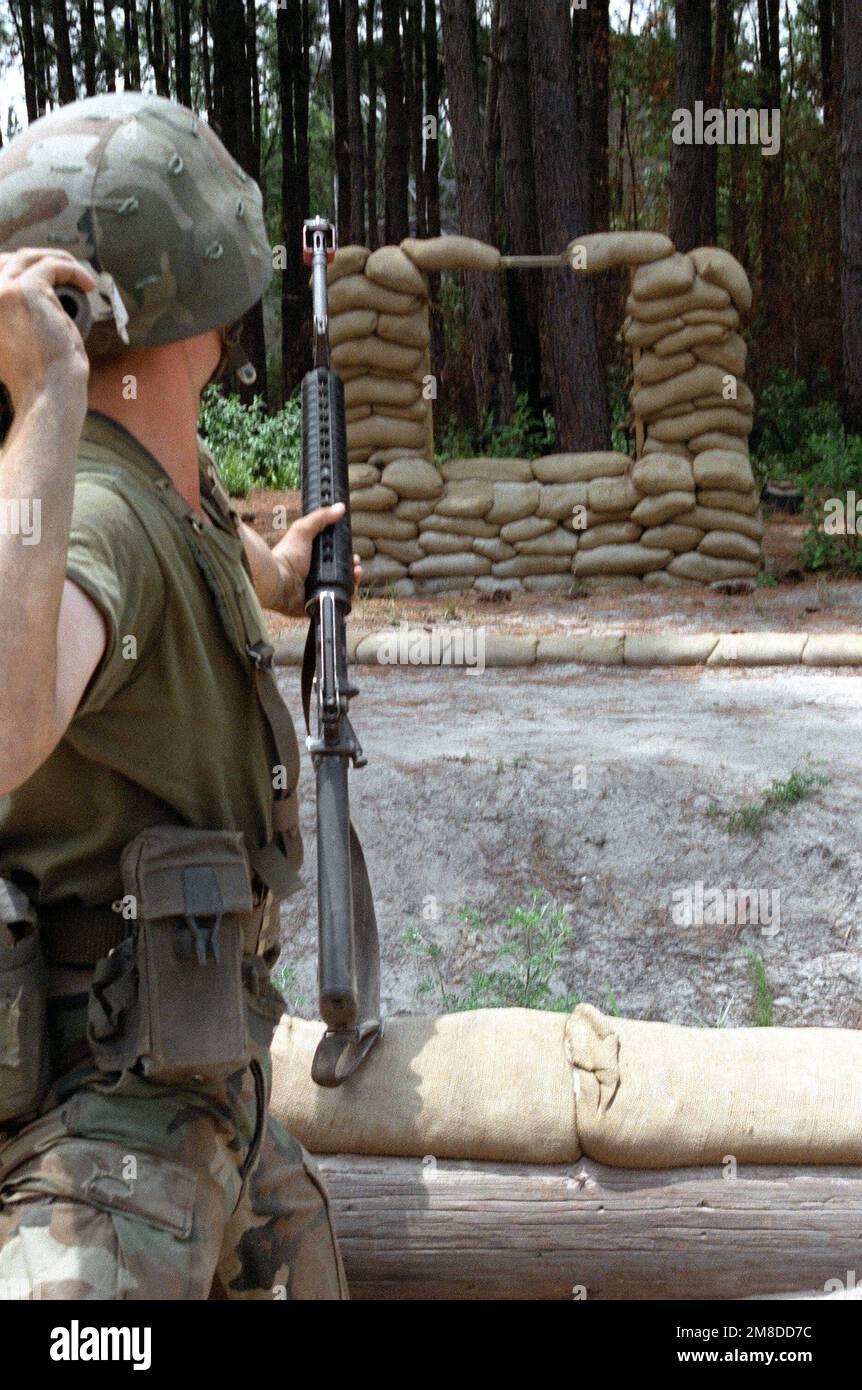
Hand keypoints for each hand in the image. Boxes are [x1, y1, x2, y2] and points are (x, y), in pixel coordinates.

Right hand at [0, 249, 94, 416]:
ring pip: (28, 258)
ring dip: (56, 259)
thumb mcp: (13, 344)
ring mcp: (0, 291)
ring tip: (78, 275)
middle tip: (63, 271)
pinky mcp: (25, 290)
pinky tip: (88, 283)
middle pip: (8, 260)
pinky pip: (52, 266)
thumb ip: (9, 321)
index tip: (45, 277)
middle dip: (37, 260)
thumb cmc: (36, 379)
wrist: (46, 394)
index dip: (19, 270)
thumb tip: (25, 307)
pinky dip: (72, 269)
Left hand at [272, 503, 362, 614]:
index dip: (346, 558)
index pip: (334, 560)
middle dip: (352, 570)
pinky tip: (350, 590)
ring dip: (352, 583)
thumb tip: (340, 507)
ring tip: (356, 574)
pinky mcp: (315, 607)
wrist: (277, 581)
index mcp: (311, 562)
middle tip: (357, 565)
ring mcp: (315, 593)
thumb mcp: (303, 530)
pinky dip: (345, 598)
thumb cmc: (286, 555)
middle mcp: (314, 578)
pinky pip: (334, 604)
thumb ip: (320, 518)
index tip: (354, 554)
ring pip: (340, 590)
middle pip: (340, 575)